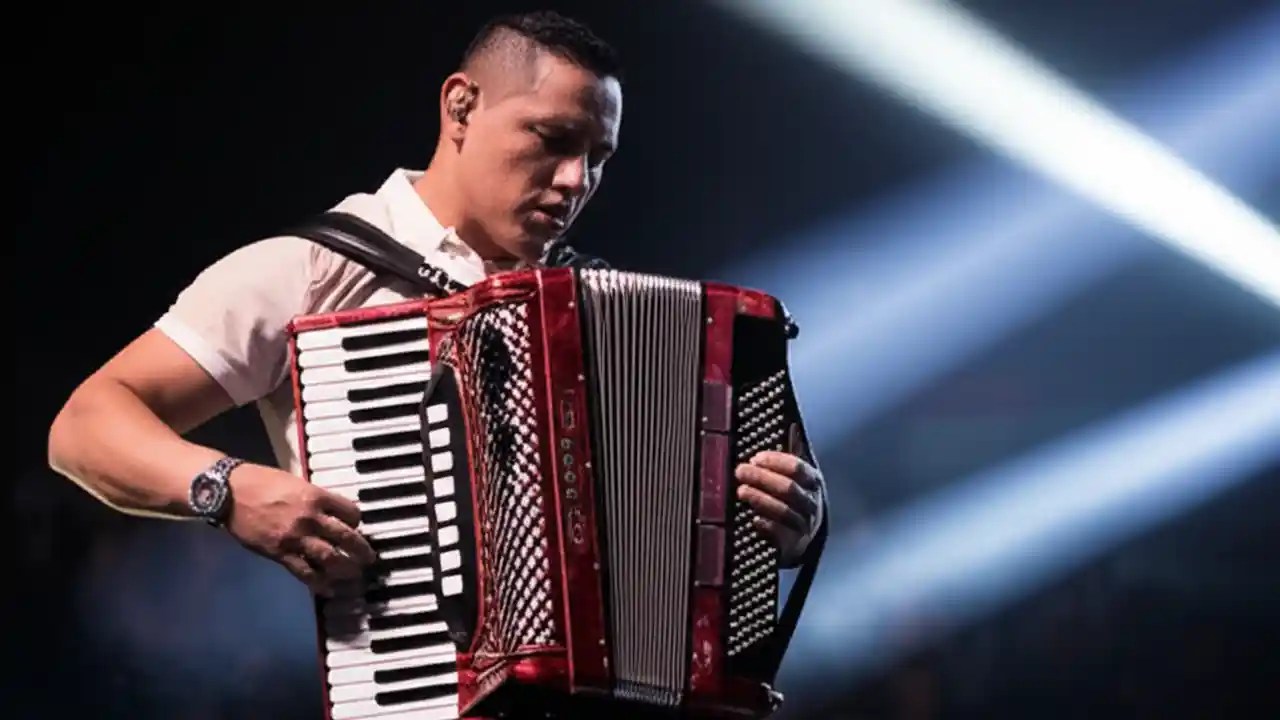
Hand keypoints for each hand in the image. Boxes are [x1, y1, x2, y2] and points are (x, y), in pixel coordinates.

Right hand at [223, 464, 376, 596]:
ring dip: (346, 568)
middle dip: (361, 550)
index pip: (351, 512)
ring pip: (330, 558)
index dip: (357, 520)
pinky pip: (305, 572)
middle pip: (347, 537)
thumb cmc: (262, 482)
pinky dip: (319, 582)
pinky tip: (329, 588)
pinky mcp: (280, 553)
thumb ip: (315, 498)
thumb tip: (331, 510)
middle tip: (370, 558)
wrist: (230, 492)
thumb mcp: (296, 482)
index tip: (357, 526)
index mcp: (317, 496)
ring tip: (354, 574)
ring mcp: (296, 538)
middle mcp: (311, 518)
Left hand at [735, 451, 823, 566]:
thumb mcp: (797, 476)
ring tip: (741, 491)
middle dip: (762, 478)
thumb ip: (791, 454)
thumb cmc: (795, 499)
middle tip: (740, 471)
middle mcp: (811, 503)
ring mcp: (803, 524)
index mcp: (813, 482)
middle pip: (789, 488)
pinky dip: (766, 526)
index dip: (776, 461)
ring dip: (761, 499)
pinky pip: (779, 534)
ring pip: (784, 511)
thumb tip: (792, 427)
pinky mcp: (792, 543)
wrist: (804, 537)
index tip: (755, 458)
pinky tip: (754, 519)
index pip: (798, 468)